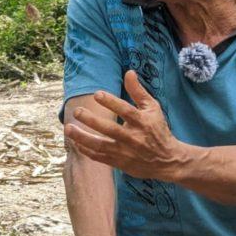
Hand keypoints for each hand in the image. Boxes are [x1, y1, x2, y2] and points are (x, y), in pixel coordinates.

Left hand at [64, 70, 184, 178]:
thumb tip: (129, 72)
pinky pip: (99, 158)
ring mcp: (125, 152)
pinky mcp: (120, 163)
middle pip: (110, 129)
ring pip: (100, 145)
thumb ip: (138, 91)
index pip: (125, 110)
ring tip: (68, 128)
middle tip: (77, 111)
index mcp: (142, 122)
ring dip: (83, 137)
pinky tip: (75, 142)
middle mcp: (133, 138)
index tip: (97, 94)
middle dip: (92, 120)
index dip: (111, 102)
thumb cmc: (158, 129)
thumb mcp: (153, 108)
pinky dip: (87, 151)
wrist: (167, 160)